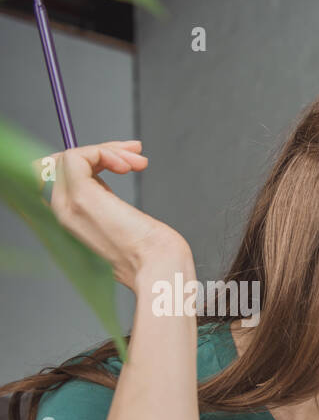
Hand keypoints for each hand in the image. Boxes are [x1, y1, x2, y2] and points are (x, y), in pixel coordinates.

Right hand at [43, 141, 191, 290]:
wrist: (161, 269)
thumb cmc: (153, 253)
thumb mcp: (122, 221)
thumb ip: (107, 201)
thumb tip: (111, 168)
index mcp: (68, 221)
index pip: (56, 176)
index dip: (87, 161)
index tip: (121, 160)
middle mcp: (60, 213)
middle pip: (61, 162)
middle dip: (101, 150)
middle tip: (136, 153)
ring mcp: (67, 205)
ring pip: (70, 156)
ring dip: (108, 150)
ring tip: (139, 161)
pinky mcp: (81, 197)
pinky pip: (77, 155)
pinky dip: (104, 151)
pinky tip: (128, 165)